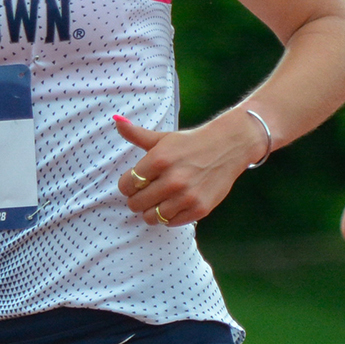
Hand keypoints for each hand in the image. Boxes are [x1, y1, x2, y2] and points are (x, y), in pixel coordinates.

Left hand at [113, 114, 252, 227]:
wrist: (228, 147)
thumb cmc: (189, 143)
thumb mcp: (163, 138)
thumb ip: (137, 134)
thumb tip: (116, 120)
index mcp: (159, 159)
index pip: (127, 185)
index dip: (127, 185)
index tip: (134, 183)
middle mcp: (173, 180)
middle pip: (136, 204)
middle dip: (137, 199)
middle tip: (144, 194)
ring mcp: (187, 196)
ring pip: (152, 217)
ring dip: (151, 211)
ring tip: (157, 201)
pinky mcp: (200, 209)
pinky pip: (171, 223)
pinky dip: (168, 217)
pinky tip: (172, 204)